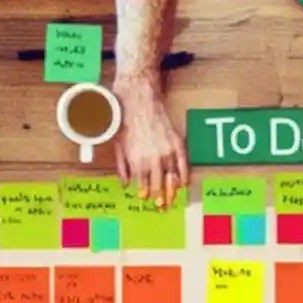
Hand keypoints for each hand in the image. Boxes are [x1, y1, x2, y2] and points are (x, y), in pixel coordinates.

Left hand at [111, 72, 187, 208]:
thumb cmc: (123, 118)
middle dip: (161, 198)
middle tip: (161, 207)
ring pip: (173, 178)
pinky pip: (184, 163)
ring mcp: (168, 151)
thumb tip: (125, 183)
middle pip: (160, 185)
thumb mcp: (117, 143)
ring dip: (173, 191)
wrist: (138, 95)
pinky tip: (183, 183)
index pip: (144, 184)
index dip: (145, 193)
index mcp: (138, 160)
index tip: (146, 199)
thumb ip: (122, 166)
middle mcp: (154, 158)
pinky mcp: (177, 141)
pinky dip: (184, 174)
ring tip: (173, 200)